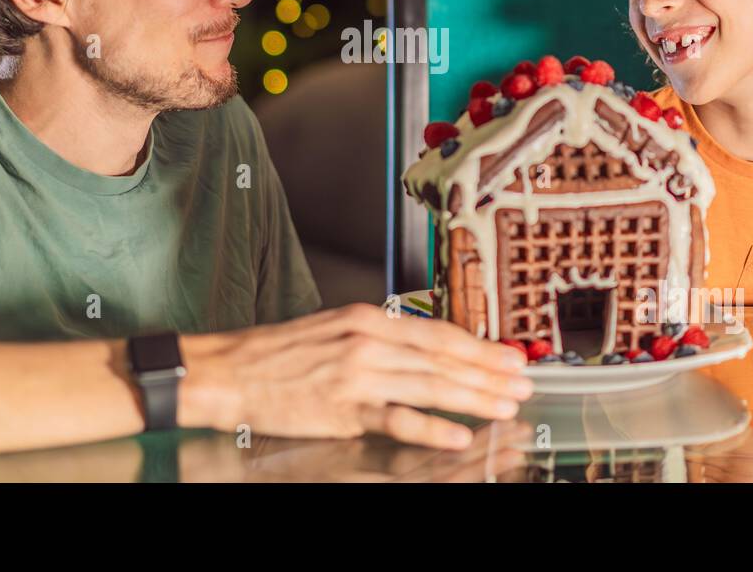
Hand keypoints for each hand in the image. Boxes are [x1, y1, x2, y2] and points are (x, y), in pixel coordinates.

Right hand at [179, 303, 532, 449]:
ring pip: (429, 386)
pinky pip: (396, 418)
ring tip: (505, 406)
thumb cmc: (278, 353)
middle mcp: (368, 342)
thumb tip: (423, 352)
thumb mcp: (334, 329)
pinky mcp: (342, 409)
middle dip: (488, 372)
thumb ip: (378, 338)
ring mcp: (356, 376)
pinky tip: (457, 434)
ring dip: (473, 398)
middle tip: (523, 382)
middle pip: (443, 358)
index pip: (438, 332)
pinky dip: (431, 427)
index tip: (509, 356)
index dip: (479, 345)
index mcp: (367, 319)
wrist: (230, 370)